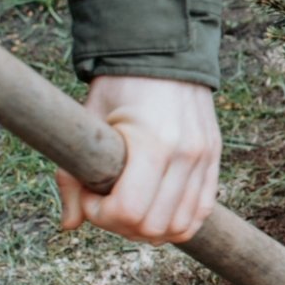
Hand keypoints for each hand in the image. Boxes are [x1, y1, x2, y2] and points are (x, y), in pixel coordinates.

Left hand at [57, 75, 220, 244]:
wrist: (164, 55)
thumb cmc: (120, 86)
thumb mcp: (89, 122)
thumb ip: (73, 175)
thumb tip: (70, 224)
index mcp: (153, 142)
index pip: (129, 211)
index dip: (101, 215)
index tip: (90, 196)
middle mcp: (187, 154)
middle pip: (154, 226)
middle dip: (122, 226)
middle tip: (106, 203)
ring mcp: (205, 158)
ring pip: (181, 226)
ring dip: (150, 229)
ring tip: (131, 206)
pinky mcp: (214, 160)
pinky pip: (201, 210)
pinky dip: (178, 222)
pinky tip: (156, 210)